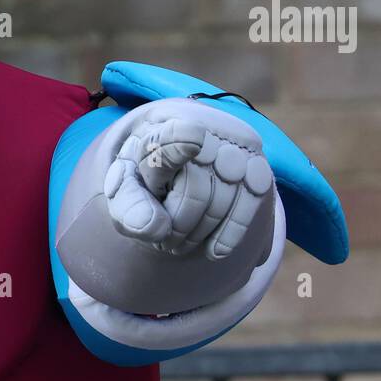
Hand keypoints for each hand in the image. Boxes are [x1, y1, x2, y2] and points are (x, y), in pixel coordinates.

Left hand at [104, 103, 273, 259]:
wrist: (174, 166)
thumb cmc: (144, 180)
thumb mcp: (123, 191)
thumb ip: (129, 208)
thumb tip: (157, 228)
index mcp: (160, 130)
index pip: (171, 137)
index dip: (181, 142)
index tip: (193, 139)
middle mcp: (202, 130)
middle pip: (194, 189)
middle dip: (177, 226)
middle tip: (164, 241)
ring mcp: (233, 147)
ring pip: (223, 200)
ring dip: (200, 234)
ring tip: (180, 243)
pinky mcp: (256, 166)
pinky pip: (250, 203)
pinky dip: (231, 233)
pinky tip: (214, 250)